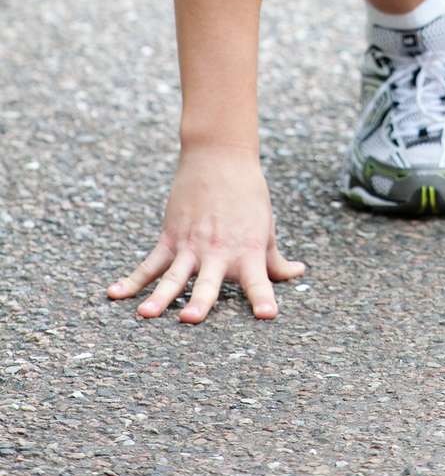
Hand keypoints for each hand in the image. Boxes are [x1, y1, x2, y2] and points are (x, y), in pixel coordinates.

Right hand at [106, 144, 305, 322]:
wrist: (220, 156)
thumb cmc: (248, 195)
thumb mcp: (265, 227)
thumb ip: (275, 259)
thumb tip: (297, 274)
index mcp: (247, 252)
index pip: (259, 281)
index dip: (264, 298)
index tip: (267, 315)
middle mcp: (218, 252)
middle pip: (208, 282)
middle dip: (200, 301)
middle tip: (191, 319)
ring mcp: (191, 245)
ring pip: (173, 276)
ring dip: (160, 296)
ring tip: (146, 314)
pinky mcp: (171, 237)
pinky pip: (149, 264)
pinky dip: (131, 280)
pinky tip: (115, 293)